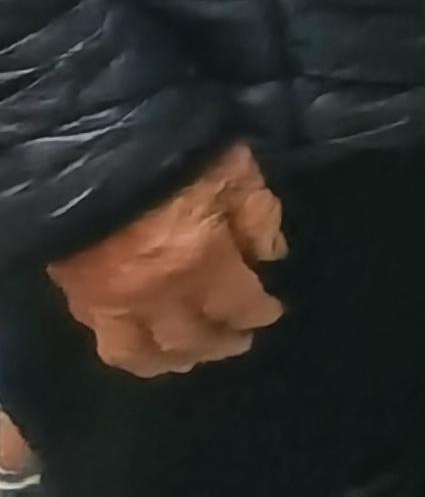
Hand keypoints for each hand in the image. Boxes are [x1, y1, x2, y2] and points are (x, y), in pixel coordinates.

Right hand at [50, 143, 285, 376]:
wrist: (96, 141)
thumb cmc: (179, 150)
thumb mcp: (237, 170)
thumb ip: (260, 217)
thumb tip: (270, 257)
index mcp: (201, 262)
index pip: (238, 306)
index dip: (259, 313)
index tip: (272, 312)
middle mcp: (155, 293)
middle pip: (192, 339)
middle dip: (221, 343)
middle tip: (238, 341)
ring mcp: (111, 299)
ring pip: (142, 353)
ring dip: (172, 359)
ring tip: (191, 355)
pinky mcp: (77, 294)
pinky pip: (104, 339)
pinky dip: (130, 350)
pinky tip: (144, 345)